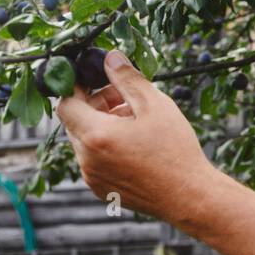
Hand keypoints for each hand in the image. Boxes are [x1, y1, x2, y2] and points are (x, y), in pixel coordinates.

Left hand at [54, 49, 212, 224]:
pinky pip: (93, 160)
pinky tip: (135, 144)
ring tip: (135, 121)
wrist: (189, 196)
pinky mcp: (101, 189)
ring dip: (102, 125)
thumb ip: (127, 79)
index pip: (66, 104)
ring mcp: (92, 177)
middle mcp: (86, 159)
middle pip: (75, 122)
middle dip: (95, 105)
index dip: (78, 87)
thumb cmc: (174, 149)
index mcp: (95, 136)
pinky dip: (106, 147)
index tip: (97, 80)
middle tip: (125, 98)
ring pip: (85, 141)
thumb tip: (109, 58)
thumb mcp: (155, 105)